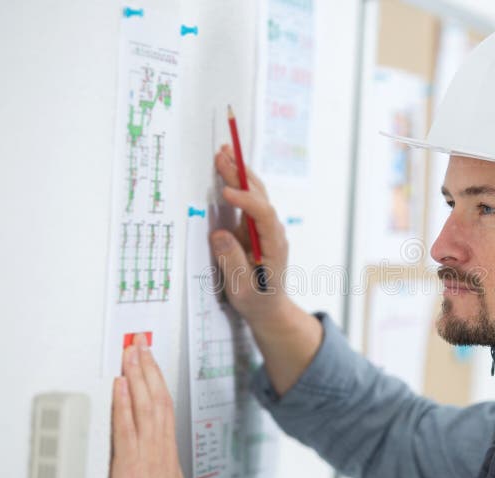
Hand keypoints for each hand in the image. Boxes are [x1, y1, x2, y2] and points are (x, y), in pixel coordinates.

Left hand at [108, 333, 186, 477]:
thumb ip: (159, 458)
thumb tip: (154, 448)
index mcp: (167, 447)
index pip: (164, 403)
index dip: (157, 378)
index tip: (150, 359)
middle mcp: (159, 444)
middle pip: (156, 396)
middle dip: (147, 367)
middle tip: (139, 343)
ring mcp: (145, 451)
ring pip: (145, 404)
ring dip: (137, 375)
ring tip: (130, 353)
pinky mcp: (129, 462)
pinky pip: (126, 426)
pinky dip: (123, 403)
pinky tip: (119, 385)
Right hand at [211, 144, 290, 324]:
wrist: (270, 307)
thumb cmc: (257, 301)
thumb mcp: (243, 289)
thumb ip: (233, 262)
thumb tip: (219, 236)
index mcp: (274, 245)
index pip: (264, 215)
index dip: (246, 200)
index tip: (226, 192)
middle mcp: (273, 231)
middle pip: (260, 196)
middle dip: (240, 176)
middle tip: (222, 157)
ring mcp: (265, 227)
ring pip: (256, 193)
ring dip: (240, 173)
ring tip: (223, 152)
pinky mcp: (255, 227)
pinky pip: (249, 200)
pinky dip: (237, 183)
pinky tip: (226, 168)